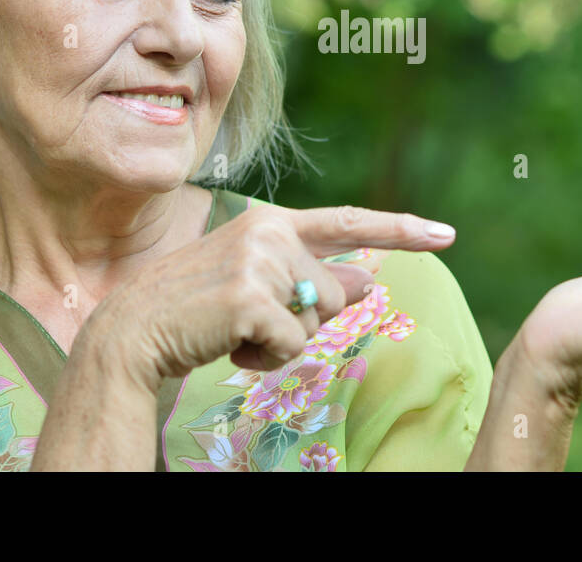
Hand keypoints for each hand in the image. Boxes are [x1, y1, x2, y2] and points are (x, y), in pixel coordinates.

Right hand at [93, 203, 456, 389]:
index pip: (349, 222)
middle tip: (247, 320)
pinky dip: (264, 359)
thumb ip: (311, 279)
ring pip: (316, 323)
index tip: (447, 235)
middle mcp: (270, 233)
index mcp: (273, 223)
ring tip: (235, 329)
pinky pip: (291, 347)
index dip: (402, 229)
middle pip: (334, 296)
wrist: (133, 330)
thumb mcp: (258, 286)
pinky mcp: (251, 299)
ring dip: (282, 342)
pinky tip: (228, 345)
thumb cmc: (198, 310)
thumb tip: (368, 281)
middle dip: (302, 321)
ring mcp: (260, 263)